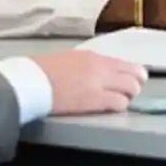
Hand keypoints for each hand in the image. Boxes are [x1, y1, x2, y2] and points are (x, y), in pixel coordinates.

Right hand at [29, 50, 147, 115]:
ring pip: (131, 88)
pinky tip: (112, 108)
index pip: (124, 64)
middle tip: (129, 93)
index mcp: (94, 57)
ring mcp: (100, 83)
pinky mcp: (95, 100)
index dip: (132, 73)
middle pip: (135, 74)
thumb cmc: (42, 70)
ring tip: (121, 101)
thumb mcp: (70, 59)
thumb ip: (87, 64)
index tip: (131, 80)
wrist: (30, 80)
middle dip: (135, 85)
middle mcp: (101, 67)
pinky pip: (119, 103)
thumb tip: (95, 72)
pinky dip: (120, 106)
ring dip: (129, 96)